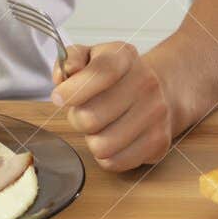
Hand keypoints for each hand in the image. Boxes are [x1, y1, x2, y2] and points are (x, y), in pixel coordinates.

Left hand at [50, 41, 174, 172]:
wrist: (158, 92)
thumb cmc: (114, 77)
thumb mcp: (90, 56)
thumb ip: (70, 60)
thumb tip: (63, 78)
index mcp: (125, 57)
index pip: (101, 73)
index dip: (74, 89)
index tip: (58, 98)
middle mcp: (146, 83)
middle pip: (91, 118)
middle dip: (77, 118)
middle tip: (83, 111)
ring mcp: (156, 115)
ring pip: (101, 145)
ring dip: (91, 139)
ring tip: (99, 126)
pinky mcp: (158, 143)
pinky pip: (114, 162)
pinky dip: (105, 156)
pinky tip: (111, 139)